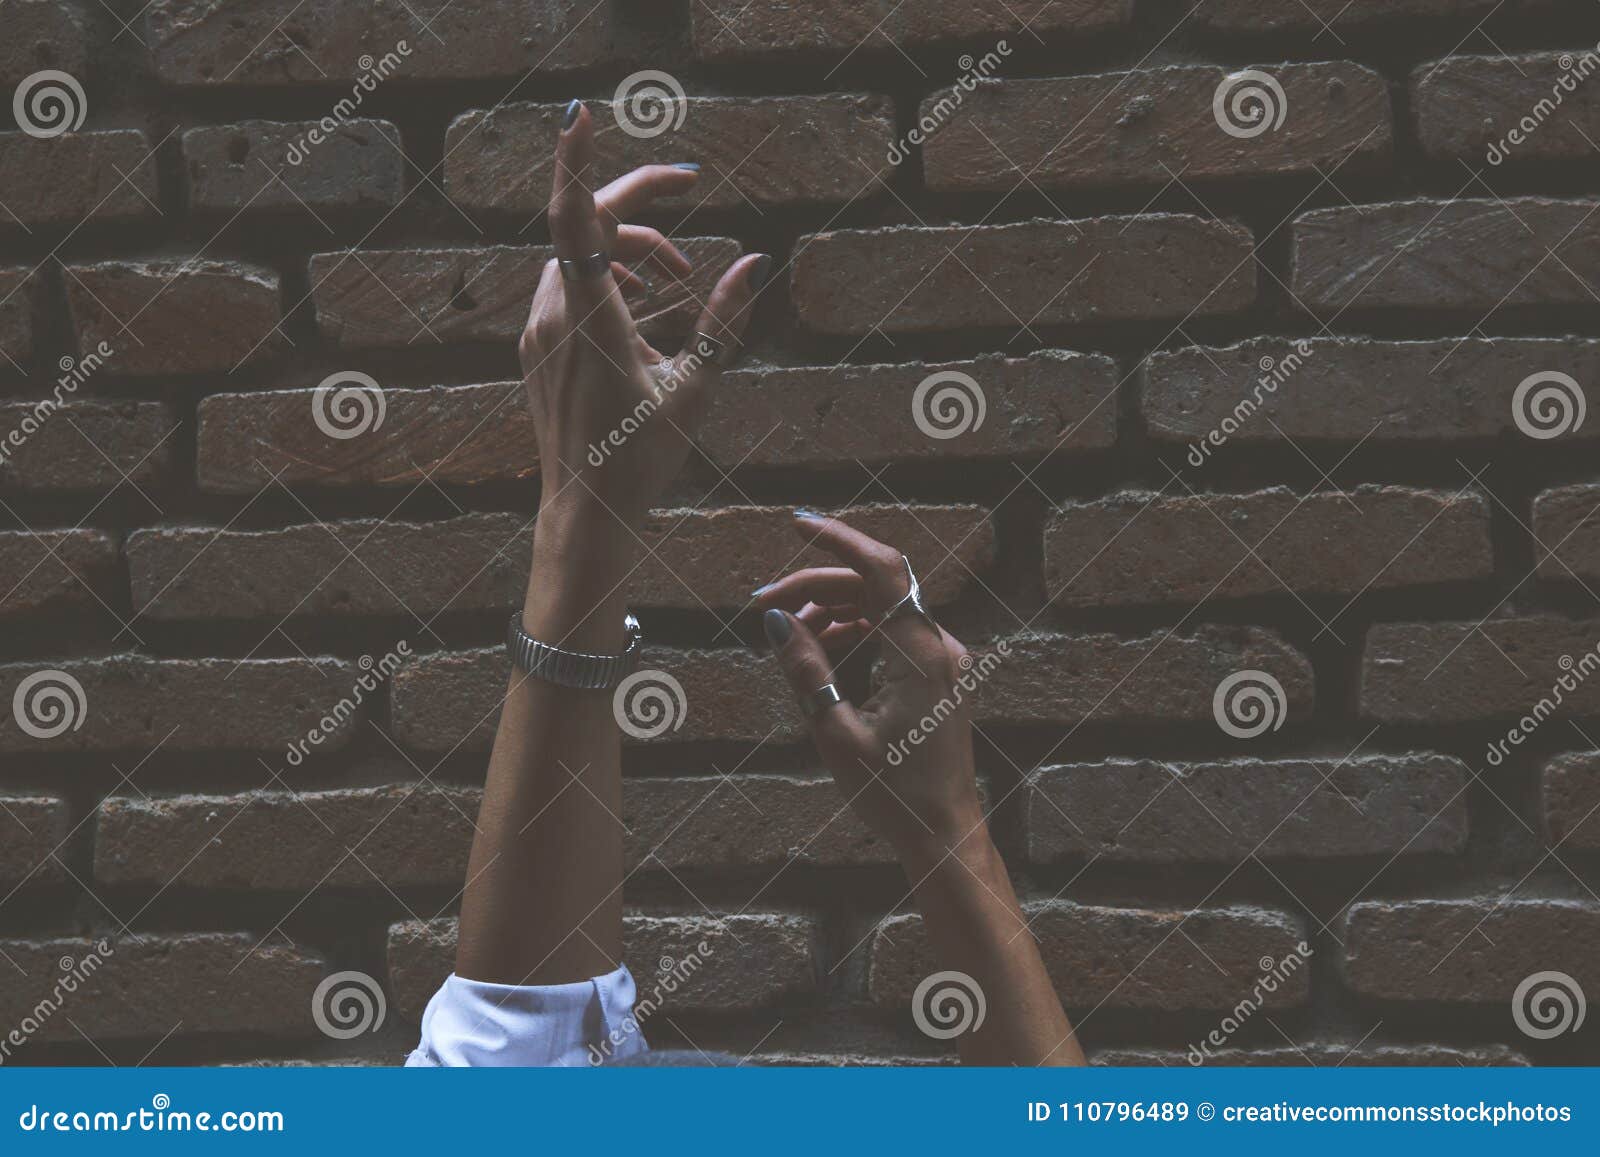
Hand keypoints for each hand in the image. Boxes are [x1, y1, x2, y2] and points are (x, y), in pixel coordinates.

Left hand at [519, 100, 769, 531]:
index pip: (573, 218)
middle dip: (637, 204)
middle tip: (686, 192)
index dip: (576, 160)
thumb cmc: (641, 457)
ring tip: (676, 276)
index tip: (580, 113)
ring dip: (624, 243)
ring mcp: (537, 330)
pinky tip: (640, 302)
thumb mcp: (695, 388)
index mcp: (592, 320)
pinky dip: (603, 272)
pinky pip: (564, 282)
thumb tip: (754, 262)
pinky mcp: (534, 346)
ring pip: (573, 252)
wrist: (584, 511)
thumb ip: (724, 320)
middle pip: (582, 223)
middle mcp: (554, 316)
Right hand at [754, 513, 986, 857]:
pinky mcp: (939, 674)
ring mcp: (943, 660)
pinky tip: (820, 650)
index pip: (881, 568)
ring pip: (882, 608)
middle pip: (874, 587)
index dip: (838, 538)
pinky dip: (856, 632)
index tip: (796, 523)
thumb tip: (776, 621)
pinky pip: (893, 633)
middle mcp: (940, 647)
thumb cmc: (893, 794)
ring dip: (833, 611)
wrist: (943, 833)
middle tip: (764, 606)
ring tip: (786, 633)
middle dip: (817, 586)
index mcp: (921, 655)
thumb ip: (806, 669)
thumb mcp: (835, 733)